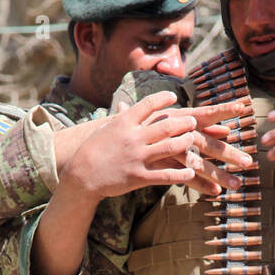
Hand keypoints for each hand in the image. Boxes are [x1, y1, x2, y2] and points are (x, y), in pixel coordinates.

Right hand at [67, 91, 251, 200]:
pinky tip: (191, 173)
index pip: (148, 105)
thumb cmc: (93, 151)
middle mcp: (133, 138)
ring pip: (170, 147)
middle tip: (194, 119)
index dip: (163, 99)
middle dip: (184, 122)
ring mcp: (137, 157)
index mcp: (124, 123)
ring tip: (194, 141)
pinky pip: (165, 175)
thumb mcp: (106, 130)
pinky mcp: (138, 177)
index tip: (174, 97)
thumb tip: (126, 106)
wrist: (81, 176)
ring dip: (186, 143)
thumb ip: (120, 118)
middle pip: (166, 125)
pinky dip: (180, 174)